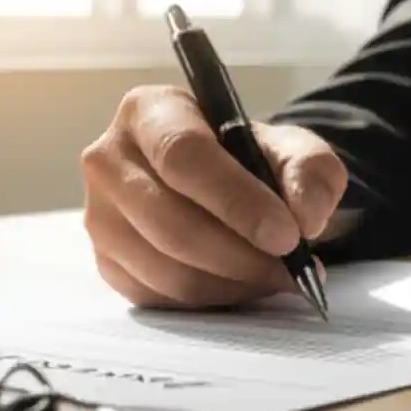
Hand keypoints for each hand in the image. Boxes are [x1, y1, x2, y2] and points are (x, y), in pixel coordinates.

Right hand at [80, 85, 345, 307]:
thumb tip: (306, 215)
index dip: (236, 200)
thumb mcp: (291, 149)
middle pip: (170, 222)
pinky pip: (159, 297)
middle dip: (240, 255)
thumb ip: (310, 170)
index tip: (287, 236)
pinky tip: (243, 284)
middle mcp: (109, 161)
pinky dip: (212, 299)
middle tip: (292, 268)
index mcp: (148, 112)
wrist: (222, 189)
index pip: (182, 155)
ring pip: (166, 268)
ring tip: (276, 276)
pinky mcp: (106, 263)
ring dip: (232, 282)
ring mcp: (100, 216)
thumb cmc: (249, 161)